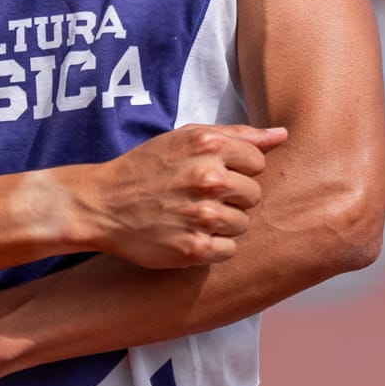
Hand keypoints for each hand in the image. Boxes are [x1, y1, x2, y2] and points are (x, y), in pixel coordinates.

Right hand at [70, 122, 286, 268]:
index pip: (258, 162)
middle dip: (231, 197)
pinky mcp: (194, 249)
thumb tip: (283, 135)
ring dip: (222, 224)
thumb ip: (237, 135)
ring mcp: (202, 215)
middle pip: (254, 195)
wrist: (101, 204)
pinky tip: (188, 235)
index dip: (237, 170)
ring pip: (243, 224)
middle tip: (198, 197)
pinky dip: (212, 247)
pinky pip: (229, 250)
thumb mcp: (185, 138)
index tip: (210, 174)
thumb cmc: (146, 168)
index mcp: (208, 146)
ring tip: (190, 216)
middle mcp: (208, 178)